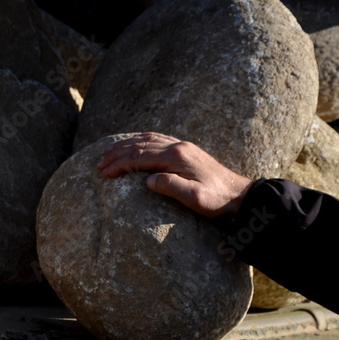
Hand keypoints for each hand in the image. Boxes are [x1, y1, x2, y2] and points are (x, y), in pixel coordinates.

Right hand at [96, 133, 253, 219]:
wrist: (239, 194)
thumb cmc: (216, 200)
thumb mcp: (194, 198)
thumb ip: (170, 187)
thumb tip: (147, 181)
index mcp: (177, 157)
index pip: (140, 157)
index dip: (119, 164)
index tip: (104, 172)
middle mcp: (178, 147)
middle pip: (140, 146)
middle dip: (117, 154)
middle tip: (99, 163)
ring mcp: (182, 146)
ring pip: (148, 140)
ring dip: (126, 146)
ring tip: (109, 152)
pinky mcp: (186, 150)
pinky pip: (158, 140)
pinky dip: (141, 140)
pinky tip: (135, 143)